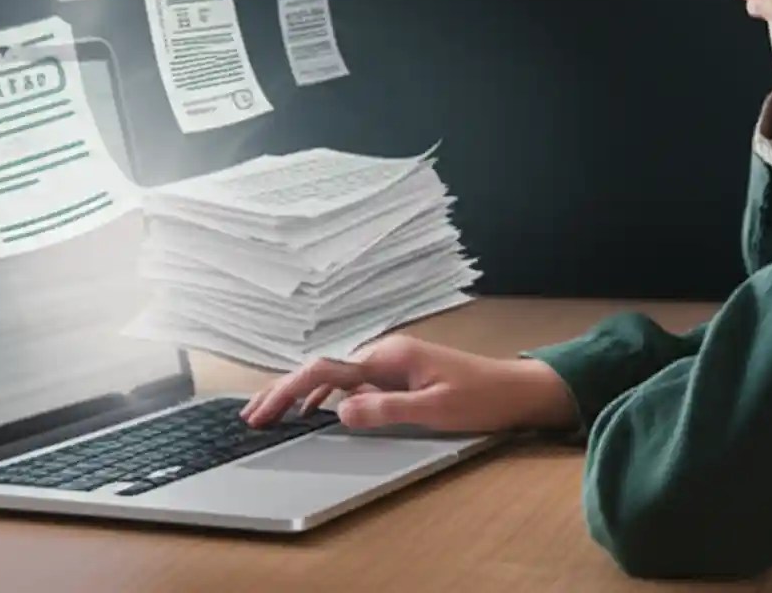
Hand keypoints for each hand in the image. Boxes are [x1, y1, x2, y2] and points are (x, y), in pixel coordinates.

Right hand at [239, 334, 577, 431]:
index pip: (326, 371)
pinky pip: (352, 384)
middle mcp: (385, 355)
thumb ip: (386, 410)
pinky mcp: (399, 376)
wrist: (519, 389)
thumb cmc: (483, 398)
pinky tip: (315, 411)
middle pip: (322, 371)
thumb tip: (340, 413)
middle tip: (252, 416)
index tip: (264, 411)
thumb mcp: (435, 409)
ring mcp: (391, 364)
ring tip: (271, 414)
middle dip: (284, 391)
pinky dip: (326, 396)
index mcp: (389, 358)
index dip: (289, 390)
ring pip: (334, 377)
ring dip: (301, 394)